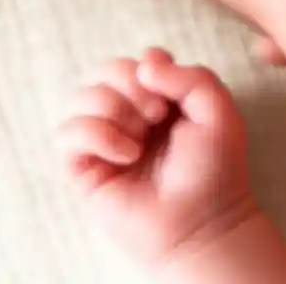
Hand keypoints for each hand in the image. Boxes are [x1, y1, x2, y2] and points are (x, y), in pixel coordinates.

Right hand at [56, 48, 254, 266]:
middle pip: (104, 71)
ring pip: (80, 97)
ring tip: (140, 140)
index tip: (171, 98)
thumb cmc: (214, 170)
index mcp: (160, 99)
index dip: (151, 67)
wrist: (201, 222)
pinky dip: (97, 136)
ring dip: (114, 111)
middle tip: (157, 116)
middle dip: (129, 86)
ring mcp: (104, 141)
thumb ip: (191, 75)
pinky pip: (66, 132)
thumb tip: (143, 63)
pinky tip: (127, 156)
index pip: (137, 61)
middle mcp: (129, 116)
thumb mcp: (219, 110)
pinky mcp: (84, 168)